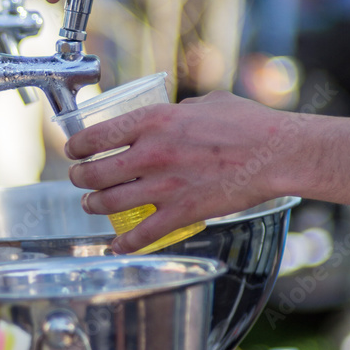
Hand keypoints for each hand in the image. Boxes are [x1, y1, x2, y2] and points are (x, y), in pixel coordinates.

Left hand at [63, 91, 349, 252]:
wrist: (277, 153)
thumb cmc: (248, 124)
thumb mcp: (204, 104)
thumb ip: (178, 111)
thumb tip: (169, 116)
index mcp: (153, 121)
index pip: (95, 136)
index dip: (75, 147)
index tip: (72, 151)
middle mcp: (151, 153)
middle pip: (93, 173)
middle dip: (79, 179)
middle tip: (79, 180)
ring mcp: (164, 185)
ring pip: (108, 203)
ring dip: (93, 206)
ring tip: (91, 204)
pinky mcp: (182, 212)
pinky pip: (142, 234)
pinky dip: (124, 243)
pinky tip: (116, 245)